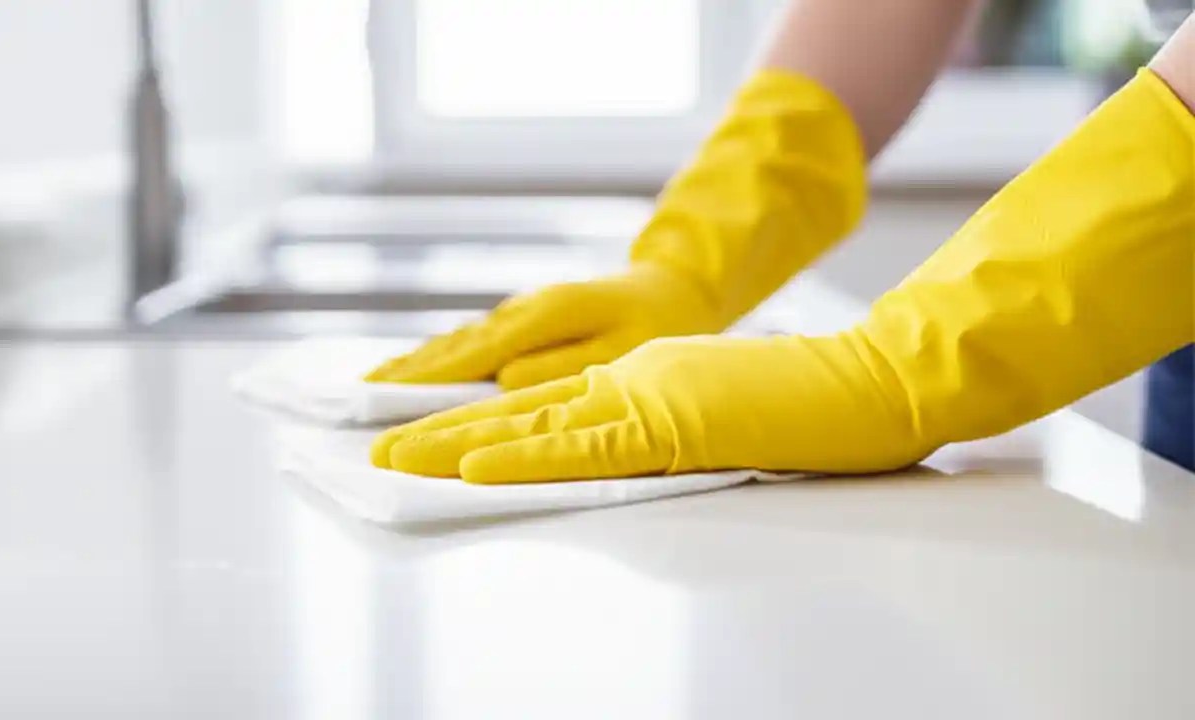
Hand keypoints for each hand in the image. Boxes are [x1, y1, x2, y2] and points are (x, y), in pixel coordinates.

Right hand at [364, 263, 727, 389]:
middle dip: (401, 377)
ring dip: (409, 367)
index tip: (376, 400)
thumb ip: (561, 364)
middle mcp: (517, 312)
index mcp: (540, 316)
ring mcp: (514, 315)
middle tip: (352, 405)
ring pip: (451, 343)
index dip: (422, 380)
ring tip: (365, 391)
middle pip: (448, 348)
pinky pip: (465, 344)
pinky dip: (433, 359)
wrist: (670, 286)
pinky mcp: (518, 323)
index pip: (468, 354)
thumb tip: (502, 380)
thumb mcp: (620, 347)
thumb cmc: (652, 323)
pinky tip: (409, 374)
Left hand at [371, 334, 930, 482]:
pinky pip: (585, 444)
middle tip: (382, 449)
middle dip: (445, 431)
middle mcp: (632, 378)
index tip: (433, 440)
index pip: (549, 405)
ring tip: (395, 459)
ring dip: (457, 443)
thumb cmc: (809, 406)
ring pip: (534, 420)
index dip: (485, 423)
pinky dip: (524, 455)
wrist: (872, 380)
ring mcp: (649, 394)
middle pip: (522, 407)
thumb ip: (663, 429)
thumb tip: (624, 450)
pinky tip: (474, 468)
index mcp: (643, 379)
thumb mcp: (718, 412)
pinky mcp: (673, 421)